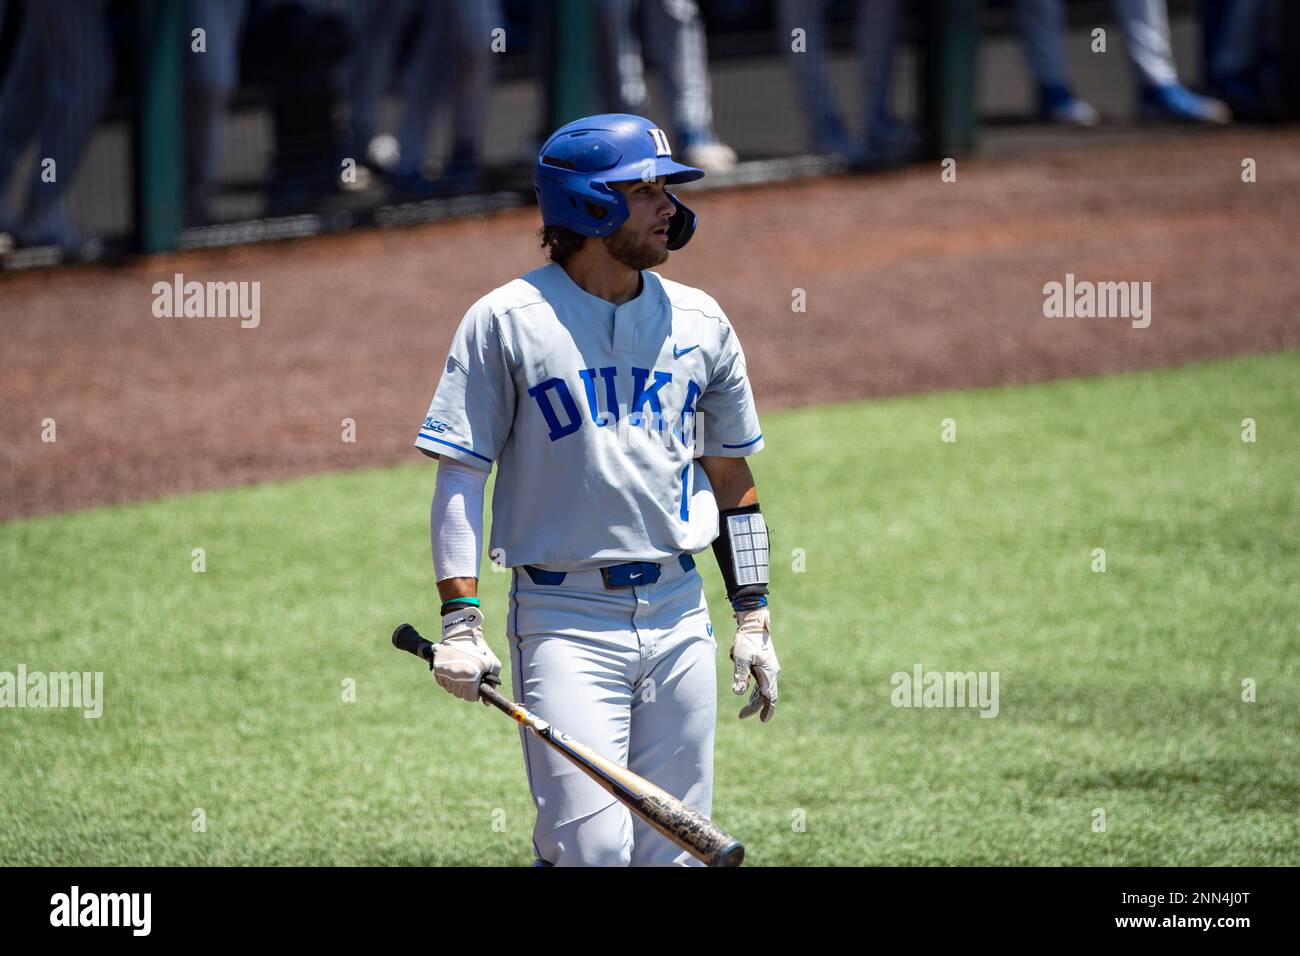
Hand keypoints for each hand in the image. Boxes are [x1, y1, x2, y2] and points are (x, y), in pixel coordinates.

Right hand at [432, 606, 501, 701]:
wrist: (462, 634)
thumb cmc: (480, 650)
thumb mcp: (493, 664)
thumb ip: (492, 684)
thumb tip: (486, 702)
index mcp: (470, 676)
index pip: (470, 697)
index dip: (475, 693)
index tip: (476, 686)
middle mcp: (456, 676)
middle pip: (460, 694)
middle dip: (466, 688)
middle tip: (470, 676)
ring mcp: (445, 673)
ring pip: (451, 689)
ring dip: (457, 684)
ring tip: (462, 671)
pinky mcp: (437, 669)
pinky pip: (443, 683)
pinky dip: (448, 679)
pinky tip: (454, 669)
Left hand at [729, 606, 778, 721]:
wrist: (753, 622)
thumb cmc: (747, 639)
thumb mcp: (741, 657)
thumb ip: (740, 675)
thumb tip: (739, 693)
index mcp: (769, 672)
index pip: (769, 696)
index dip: (767, 710)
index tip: (762, 721)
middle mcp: (771, 672)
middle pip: (766, 695)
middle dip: (755, 707)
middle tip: (741, 716)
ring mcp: (768, 668)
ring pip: (763, 689)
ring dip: (755, 700)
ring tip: (744, 710)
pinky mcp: (763, 664)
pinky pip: (760, 682)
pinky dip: (754, 690)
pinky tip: (747, 693)